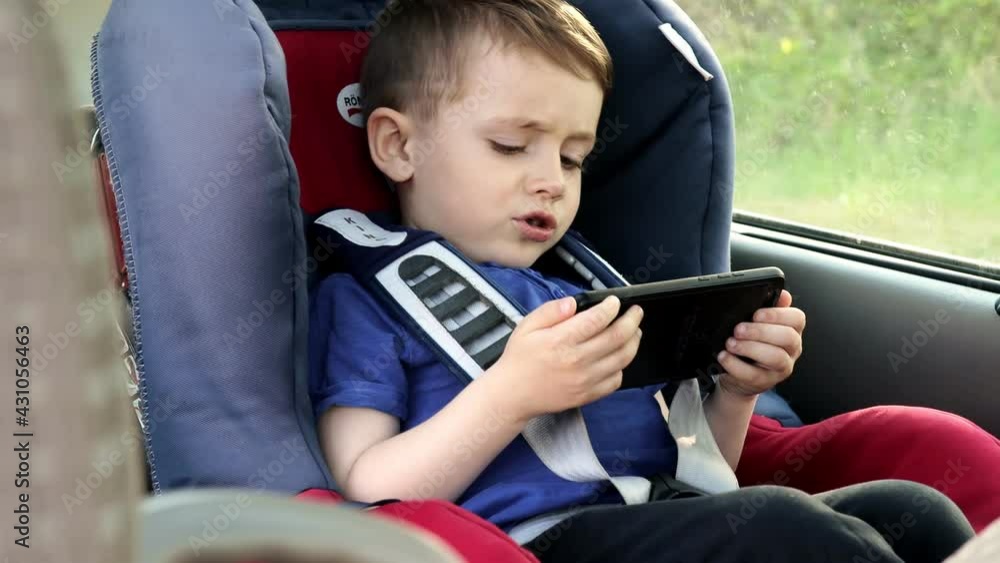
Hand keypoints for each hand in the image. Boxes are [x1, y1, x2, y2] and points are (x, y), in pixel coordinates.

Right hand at [489, 295, 643, 421]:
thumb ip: (551, 311)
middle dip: (631, 321)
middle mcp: (577, 361)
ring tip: (634, 331)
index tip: (615, 301)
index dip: (611, 307)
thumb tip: (573, 303)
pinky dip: (623, 366)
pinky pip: (616, 380)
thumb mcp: (527, 326)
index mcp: (561, 341)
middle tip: (636, 312)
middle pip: (616, 337)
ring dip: (633, 342)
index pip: (596, 320)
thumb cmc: (519, 358)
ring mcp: (585, 380)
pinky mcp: (588, 395)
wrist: (513, 394)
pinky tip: (619, 357)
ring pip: (622, 359)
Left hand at [716, 289, 804, 397]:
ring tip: (730, 343)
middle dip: (761, 331)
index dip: (778, 314)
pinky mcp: (766, 382)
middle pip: (788, 338)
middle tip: (738, 329)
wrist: (739, 375)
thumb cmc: (750, 342)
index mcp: (791, 329)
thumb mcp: (757, 323)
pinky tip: (724, 357)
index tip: (756, 314)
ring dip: (750, 348)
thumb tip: (782, 294)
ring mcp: (781, 368)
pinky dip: (736, 365)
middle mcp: (792, 349)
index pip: (797, 318)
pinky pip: (754, 375)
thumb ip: (767, 306)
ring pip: (775, 357)